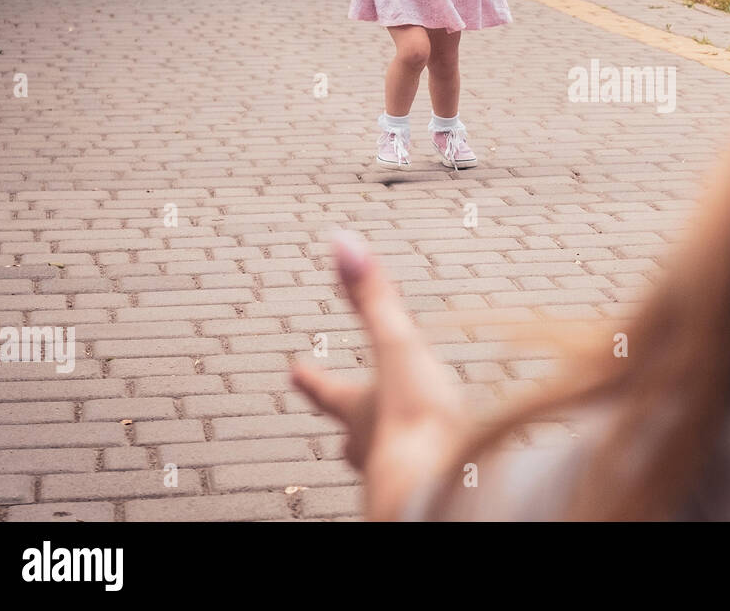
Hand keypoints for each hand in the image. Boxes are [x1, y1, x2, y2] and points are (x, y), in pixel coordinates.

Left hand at [291, 231, 468, 520]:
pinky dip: (421, 467)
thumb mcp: (396, 344)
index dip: (310, 377)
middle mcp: (368, 443)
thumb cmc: (414, 419)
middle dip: (348, 425)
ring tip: (393, 450)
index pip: (326, 389)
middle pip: (349, 435)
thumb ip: (373, 297)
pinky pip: (417, 475)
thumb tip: (341, 242)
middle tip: (342, 431)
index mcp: (357, 408)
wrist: (436, 484)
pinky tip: (435, 470)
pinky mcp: (423, 487)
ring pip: (381, 459)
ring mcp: (393, 468)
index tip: (293, 370)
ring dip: (385, 449)